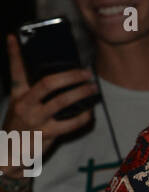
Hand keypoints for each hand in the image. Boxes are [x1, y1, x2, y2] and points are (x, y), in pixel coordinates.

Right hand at [2, 34, 96, 164]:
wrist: (11, 154)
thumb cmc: (20, 127)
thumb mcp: (19, 107)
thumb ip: (32, 93)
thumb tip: (57, 80)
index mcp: (17, 95)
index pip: (15, 71)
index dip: (13, 53)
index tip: (14, 37)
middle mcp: (25, 105)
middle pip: (48, 83)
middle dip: (70, 76)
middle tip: (85, 72)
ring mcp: (36, 120)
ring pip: (62, 101)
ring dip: (81, 93)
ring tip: (92, 88)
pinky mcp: (47, 134)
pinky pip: (71, 123)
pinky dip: (83, 116)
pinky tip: (90, 111)